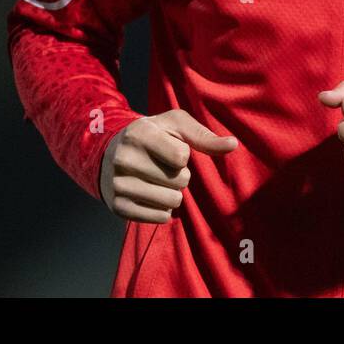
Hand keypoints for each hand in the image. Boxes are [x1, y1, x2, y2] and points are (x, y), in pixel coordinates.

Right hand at [99, 109, 238, 222]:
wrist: (110, 153)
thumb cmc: (154, 136)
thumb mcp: (176, 126)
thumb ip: (204, 136)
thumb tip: (233, 144)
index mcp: (140, 134)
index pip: (182, 156)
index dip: (184, 155)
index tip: (171, 149)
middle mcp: (124, 159)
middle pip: (180, 181)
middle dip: (180, 175)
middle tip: (164, 167)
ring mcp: (118, 184)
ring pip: (172, 201)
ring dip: (173, 193)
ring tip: (158, 180)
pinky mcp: (118, 207)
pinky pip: (160, 217)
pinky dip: (163, 209)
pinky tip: (151, 195)